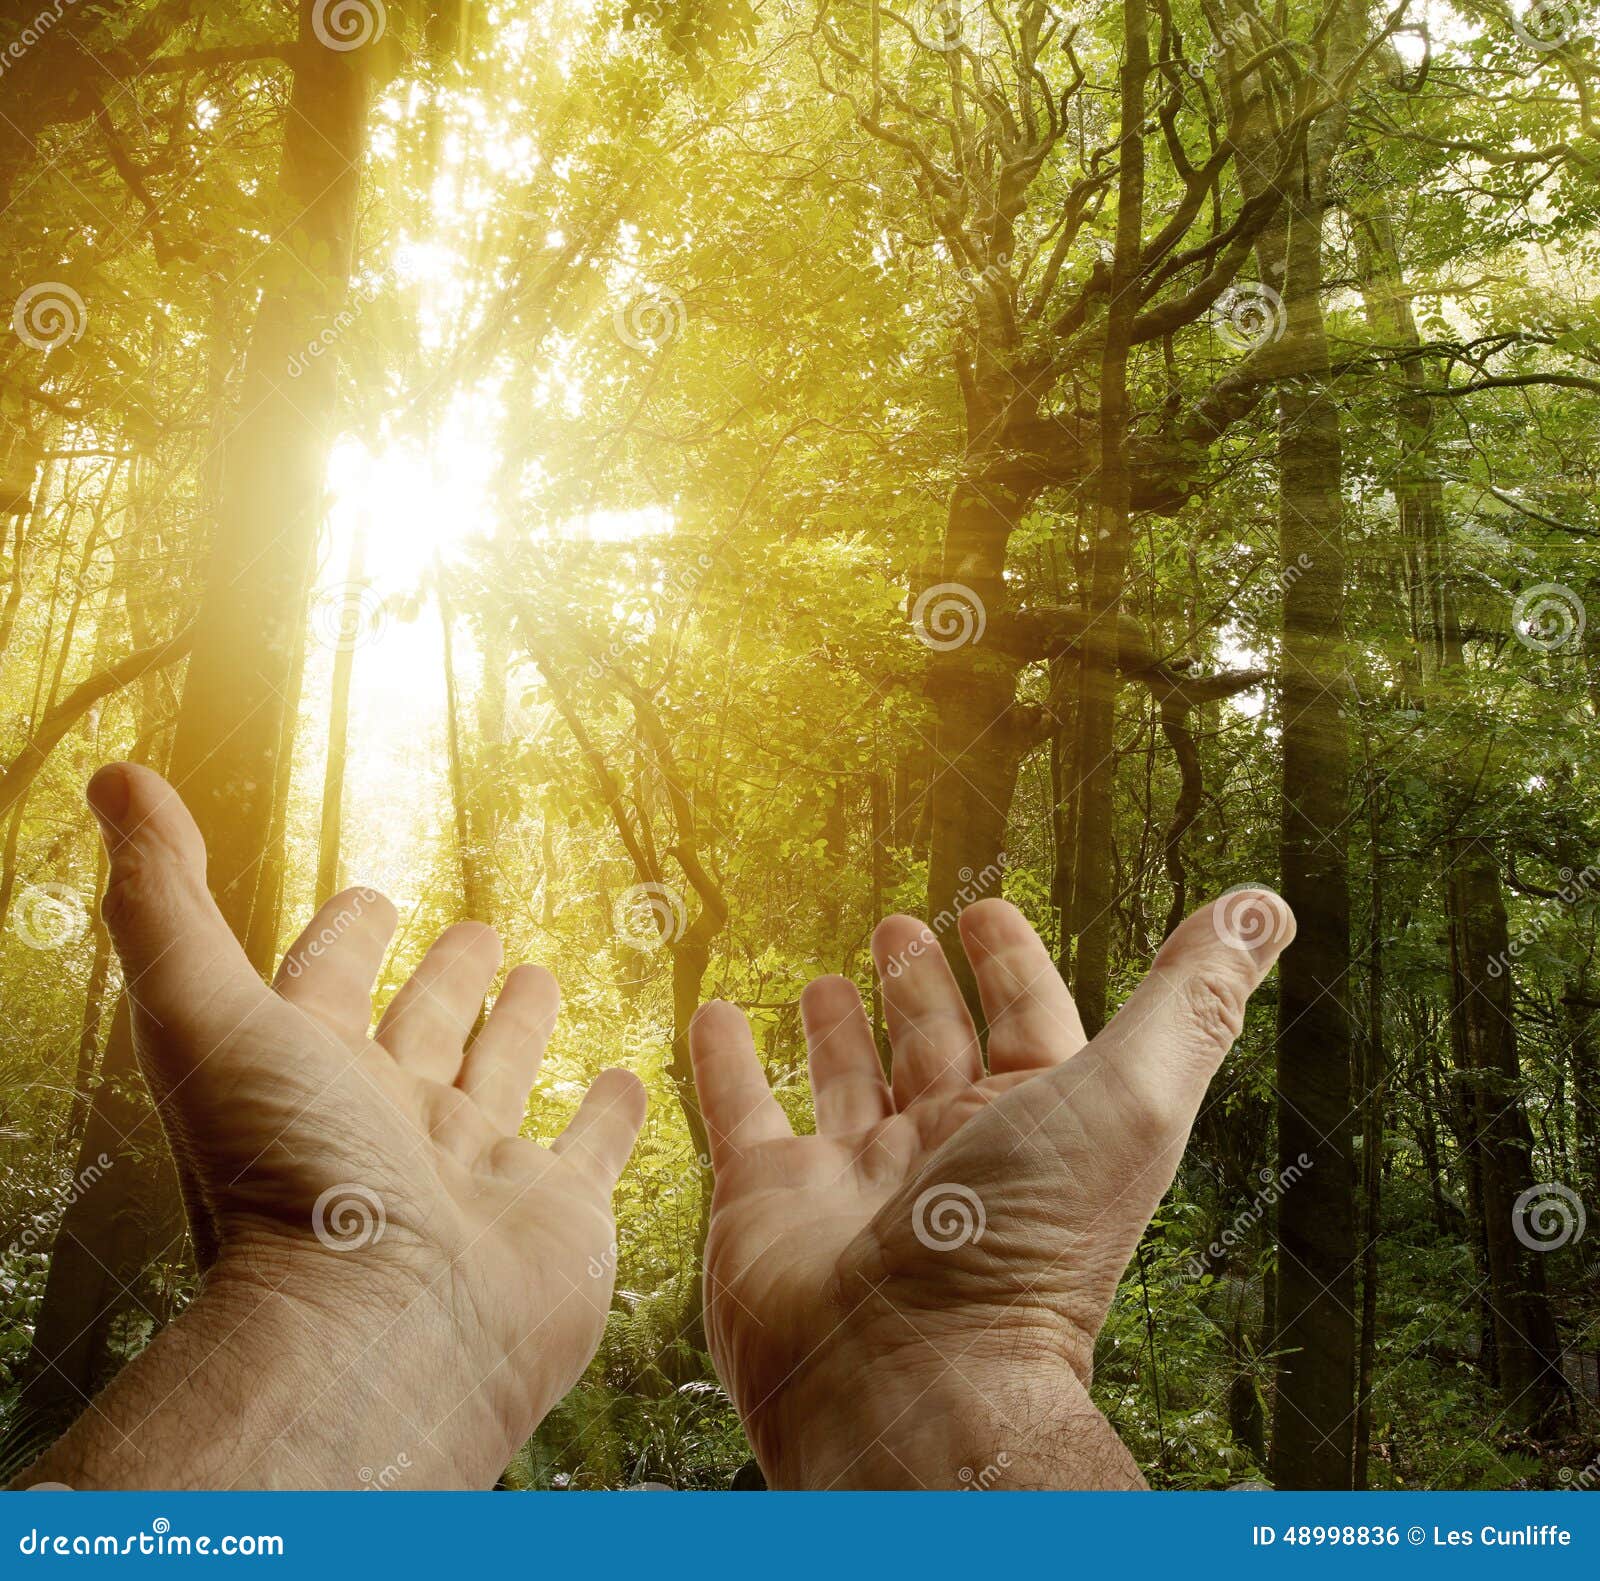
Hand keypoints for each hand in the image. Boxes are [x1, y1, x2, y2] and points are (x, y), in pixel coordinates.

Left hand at [25, 763, 644, 1489]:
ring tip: (538, 978)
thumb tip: (119, 773)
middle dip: (446, 978)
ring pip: (503, 1080)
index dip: (346, 936)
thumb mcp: (207, 1016)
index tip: (371, 894)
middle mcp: (392, 1120)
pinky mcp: (557, 1212)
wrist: (385, 1331)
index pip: (330, 984)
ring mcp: (478, 1168)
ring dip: (519, 1030)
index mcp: (314, 1075)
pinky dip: (614, 1116)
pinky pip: (594, 1149)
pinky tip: (631, 1080)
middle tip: (476, 931)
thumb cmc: (287, 1178)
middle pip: (422, 1030)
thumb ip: (165, 901)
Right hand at [690, 892, 1293, 1488]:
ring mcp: (854, 1177)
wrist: (904, 1379)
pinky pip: (741, 1111)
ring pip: (844, 1080)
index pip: (1026, 1019)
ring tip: (823, 979)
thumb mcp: (1129, 1097)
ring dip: (837, 1027)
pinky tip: (714, 1013)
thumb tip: (1265, 902)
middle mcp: (946, 1149)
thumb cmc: (1027, 1242)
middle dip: (919, 984)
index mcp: (1033, 1124)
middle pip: (934, 1045)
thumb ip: (1190, 1000)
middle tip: (899, 925)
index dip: (1011, 961)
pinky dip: (725, 1061)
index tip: (986, 911)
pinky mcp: (767, 1199)